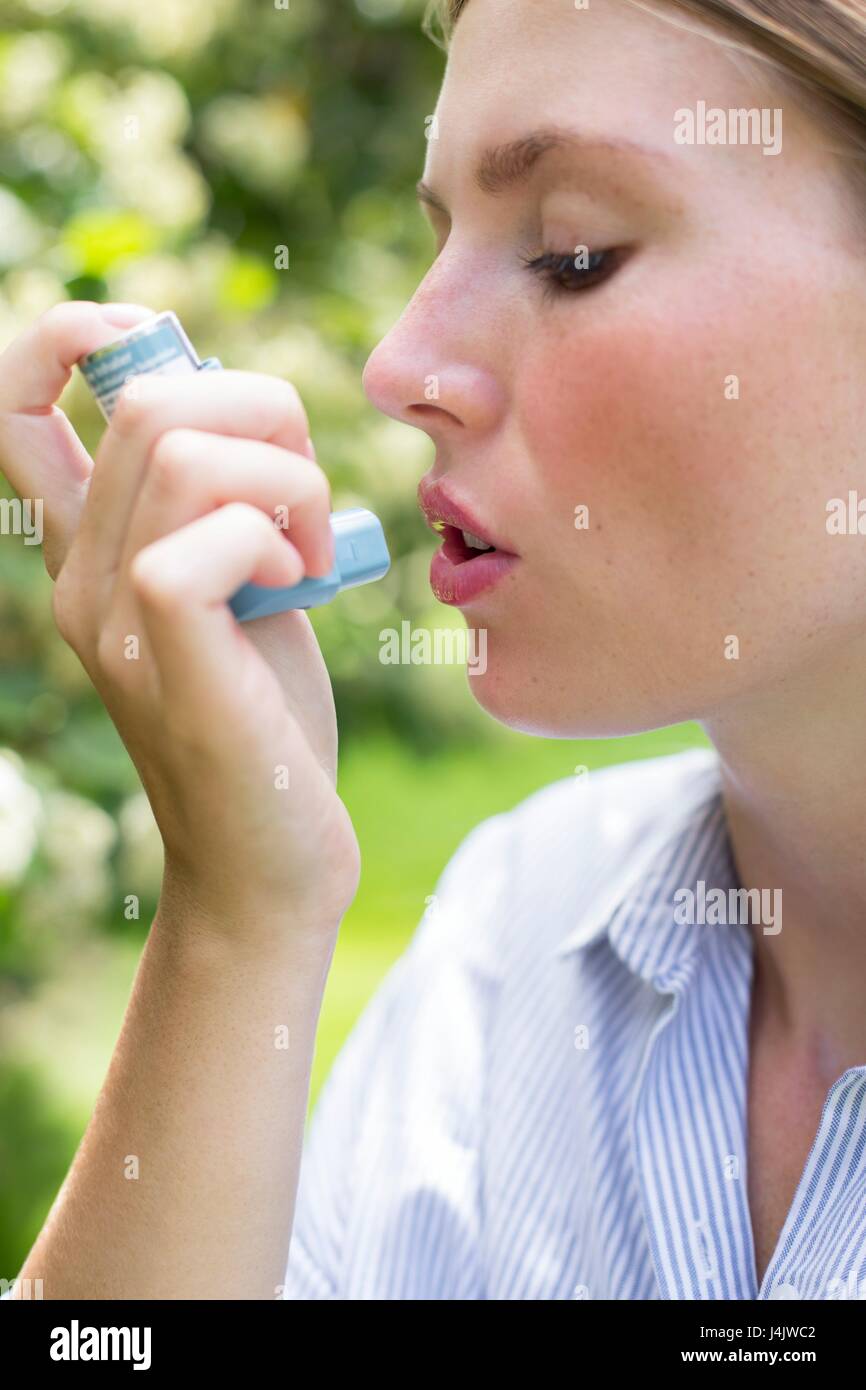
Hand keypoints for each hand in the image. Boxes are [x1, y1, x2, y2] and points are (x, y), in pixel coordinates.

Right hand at [0, 301, 360, 933]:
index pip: (15, 403)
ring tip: (310, 549)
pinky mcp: (166, 655)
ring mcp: (112, 617)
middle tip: (305, 495)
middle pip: (147, 398)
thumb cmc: (268, 723)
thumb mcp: (246, 589)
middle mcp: (79, 575)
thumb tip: (250, 405)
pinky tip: (301, 584)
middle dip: (263, 408)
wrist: (270, 862)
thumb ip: (229, 503)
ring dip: (288, 475)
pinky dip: (279, 529)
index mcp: (91, 551)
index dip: (76, 335)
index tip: (163, 342)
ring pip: (186, 448)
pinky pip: (212, 527)